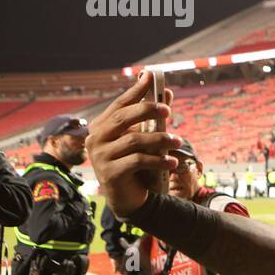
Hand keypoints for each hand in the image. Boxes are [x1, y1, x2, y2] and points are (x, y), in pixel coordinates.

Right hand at [85, 72, 180, 217]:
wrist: (129, 198)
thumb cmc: (136, 164)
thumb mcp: (143, 138)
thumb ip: (151, 118)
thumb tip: (167, 91)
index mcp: (101, 126)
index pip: (119, 104)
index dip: (135, 90)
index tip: (150, 75)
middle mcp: (95, 139)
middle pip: (123, 118)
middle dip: (147, 110)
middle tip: (168, 110)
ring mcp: (100, 156)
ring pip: (134, 140)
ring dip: (160, 139)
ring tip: (178, 141)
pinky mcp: (110, 174)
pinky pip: (137, 161)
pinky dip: (158, 160)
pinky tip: (173, 162)